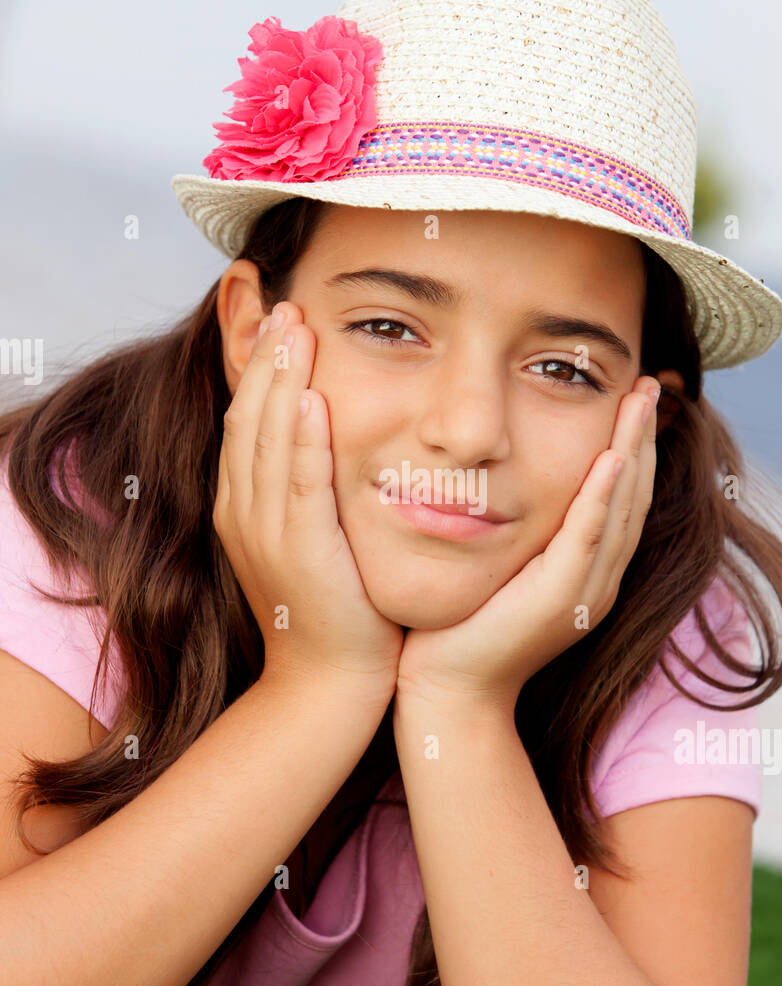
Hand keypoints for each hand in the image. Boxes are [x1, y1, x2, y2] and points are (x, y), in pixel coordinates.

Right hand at [214, 300, 403, 698]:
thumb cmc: (334, 609)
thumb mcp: (311, 537)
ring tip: (297, 328)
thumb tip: (329, 435)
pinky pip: (300, 483)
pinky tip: (315, 398)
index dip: (261, 370)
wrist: (330, 681)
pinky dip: (304, 439)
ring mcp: (265, 531)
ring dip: (283, 381)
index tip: (282, 323)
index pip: (247, 422)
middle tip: (287, 304)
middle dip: (268, 359)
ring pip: (268, 440)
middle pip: (250, 418)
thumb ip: (309, 487)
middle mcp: (243, 512)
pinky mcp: (298, 550)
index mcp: (241, 506)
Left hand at [395, 376, 660, 712]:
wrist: (448, 690)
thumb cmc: (460, 628)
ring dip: (633, 449)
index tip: (634, 396)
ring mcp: (585, 592)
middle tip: (650, 383)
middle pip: (634, 494)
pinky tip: (611, 455)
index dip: (633, 445)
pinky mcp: (560, 599)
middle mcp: (599, 581)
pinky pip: (589, 535)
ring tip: (641, 399)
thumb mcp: (499, 566)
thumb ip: (516, 528)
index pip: (622, 496)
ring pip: (622, 507)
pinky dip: (603, 494)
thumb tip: (502, 477)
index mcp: (587, 572)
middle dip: (644, 435)